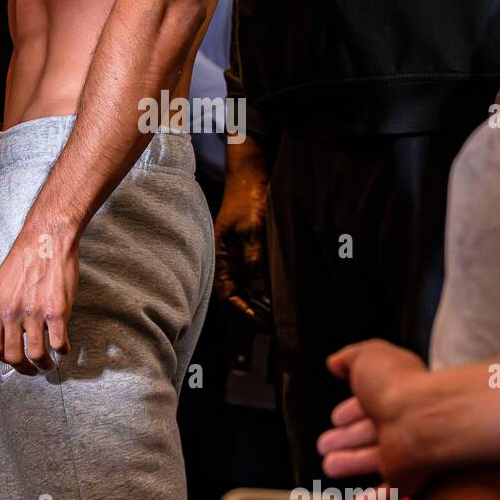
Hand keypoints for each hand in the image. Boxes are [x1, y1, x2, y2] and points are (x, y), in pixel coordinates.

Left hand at [0, 221, 77, 374]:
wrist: (46, 238)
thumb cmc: (26, 256)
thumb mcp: (1, 283)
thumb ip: (2, 308)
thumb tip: (6, 332)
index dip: (3, 359)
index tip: (13, 361)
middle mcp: (11, 313)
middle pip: (13, 357)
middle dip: (24, 369)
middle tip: (33, 369)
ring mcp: (34, 314)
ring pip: (37, 355)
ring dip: (44, 364)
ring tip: (49, 363)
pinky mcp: (57, 312)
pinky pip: (59, 344)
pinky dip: (62, 351)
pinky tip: (63, 347)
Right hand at [214, 155, 271, 327]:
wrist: (251, 174)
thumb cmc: (247, 200)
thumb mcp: (252, 231)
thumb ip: (255, 263)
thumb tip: (263, 296)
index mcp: (220, 259)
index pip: (227, 297)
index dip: (244, 313)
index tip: (265, 324)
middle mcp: (226, 263)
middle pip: (235, 299)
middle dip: (252, 314)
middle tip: (276, 325)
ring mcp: (238, 259)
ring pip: (247, 291)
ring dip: (260, 303)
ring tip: (280, 315)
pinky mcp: (250, 253)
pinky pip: (256, 279)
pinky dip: (265, 290)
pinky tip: (280, 295)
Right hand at [319, 339, 433, 498]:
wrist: (424, 419)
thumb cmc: (399, 384)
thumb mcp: (367, 354)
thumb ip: (349, 358)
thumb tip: (336, 362)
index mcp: (391, 392)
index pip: (365, 403)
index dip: (347, 410)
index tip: (335, 417)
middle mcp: (398, 420)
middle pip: (365, 434)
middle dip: (344, 439)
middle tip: (325, 444)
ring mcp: (402, 449)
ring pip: (371, 460)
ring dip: (350, 464)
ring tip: (329, 465)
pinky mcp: (405, 475)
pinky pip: (387, 490)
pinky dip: (371, 498)